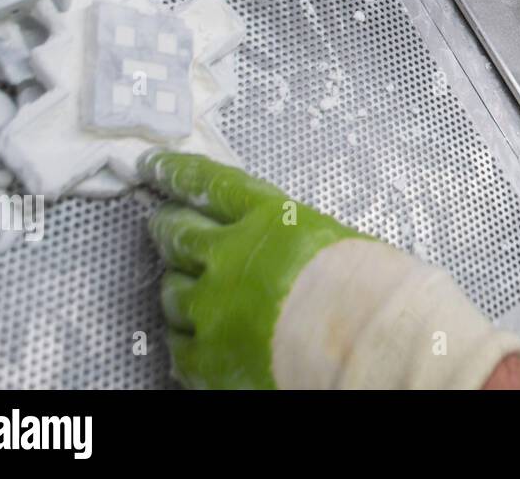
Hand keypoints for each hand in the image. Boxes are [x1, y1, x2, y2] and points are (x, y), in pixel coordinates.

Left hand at [140, 150, 519, 388]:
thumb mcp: (332, 239)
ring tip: (182, 289)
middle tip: (161, 226)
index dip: (177, 173)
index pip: (210, 184)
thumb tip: (281, 246)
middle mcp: (228, 255)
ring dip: (177, 287)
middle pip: (179, 234)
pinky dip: (186, 339)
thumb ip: (292, 236)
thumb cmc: (365, 289)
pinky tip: (193, 341)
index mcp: (266, 217)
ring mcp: (209, 306)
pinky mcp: (204, 354)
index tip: (154, 165)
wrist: (356, 343)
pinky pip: (178, 345)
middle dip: (167, 228)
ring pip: (172, 291)